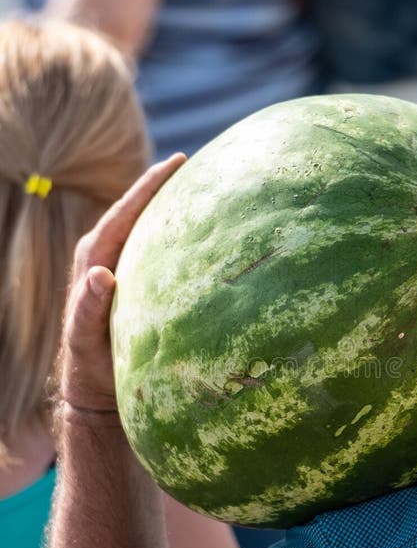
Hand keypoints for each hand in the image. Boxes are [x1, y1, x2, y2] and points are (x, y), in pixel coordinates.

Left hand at [59, 153, 185, 413]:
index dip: (148, 186)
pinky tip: (195, 229)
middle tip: (194, 162)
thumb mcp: (86, 338)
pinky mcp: (129, 277)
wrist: (94, 385)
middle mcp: (102, 255)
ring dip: (167, 205)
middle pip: (134, 210)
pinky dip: (170, 231)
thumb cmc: (92, 365)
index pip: (122, 213)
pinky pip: (151, 245)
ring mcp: (116, 264)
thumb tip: (100, 273)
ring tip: (199, 186)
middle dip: (161, 185)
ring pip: (143, 226)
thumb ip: (89, 308)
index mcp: (92, 259)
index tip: (176, 162)